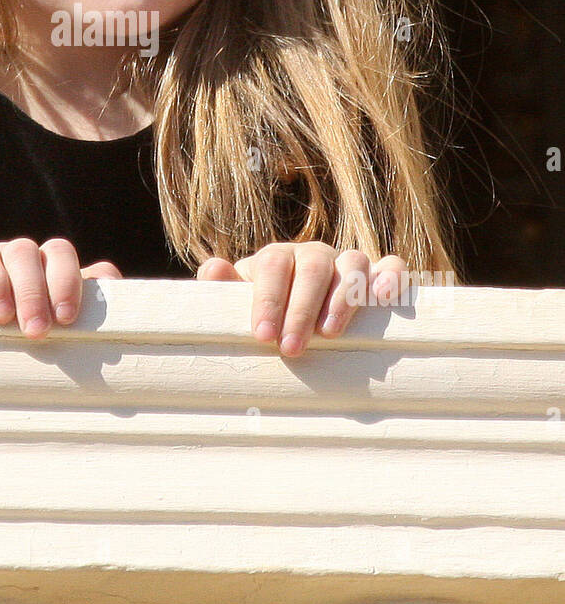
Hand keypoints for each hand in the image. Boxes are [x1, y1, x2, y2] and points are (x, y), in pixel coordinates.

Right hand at [0, 238, 121, 338]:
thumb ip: (96, 300)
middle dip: (31, 289)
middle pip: (22, 251)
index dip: (65, 280)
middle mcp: (12, 256)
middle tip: (35, 328)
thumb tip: (110, 282)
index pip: (58, 252)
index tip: (65, 317)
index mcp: (45, 261)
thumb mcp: (69, 317)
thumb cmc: (41, 328)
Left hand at [196, 241, 407, 357]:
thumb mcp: (240, 301)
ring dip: (342, 297)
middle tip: (291, 348)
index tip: (262, 335)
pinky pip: (391, 266)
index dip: (268, 298)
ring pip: (352, 262)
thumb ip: (223, 287)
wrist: (297, 309)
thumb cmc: (266, 312)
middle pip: (312, 266)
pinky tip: (383, 298)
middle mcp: (314, 255)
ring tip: (330, 333)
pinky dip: (390, 276)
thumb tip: (212, 269)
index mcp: (278, 257)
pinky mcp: (378, 275)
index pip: (274, 264)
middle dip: (301, 309)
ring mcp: (347, 263)